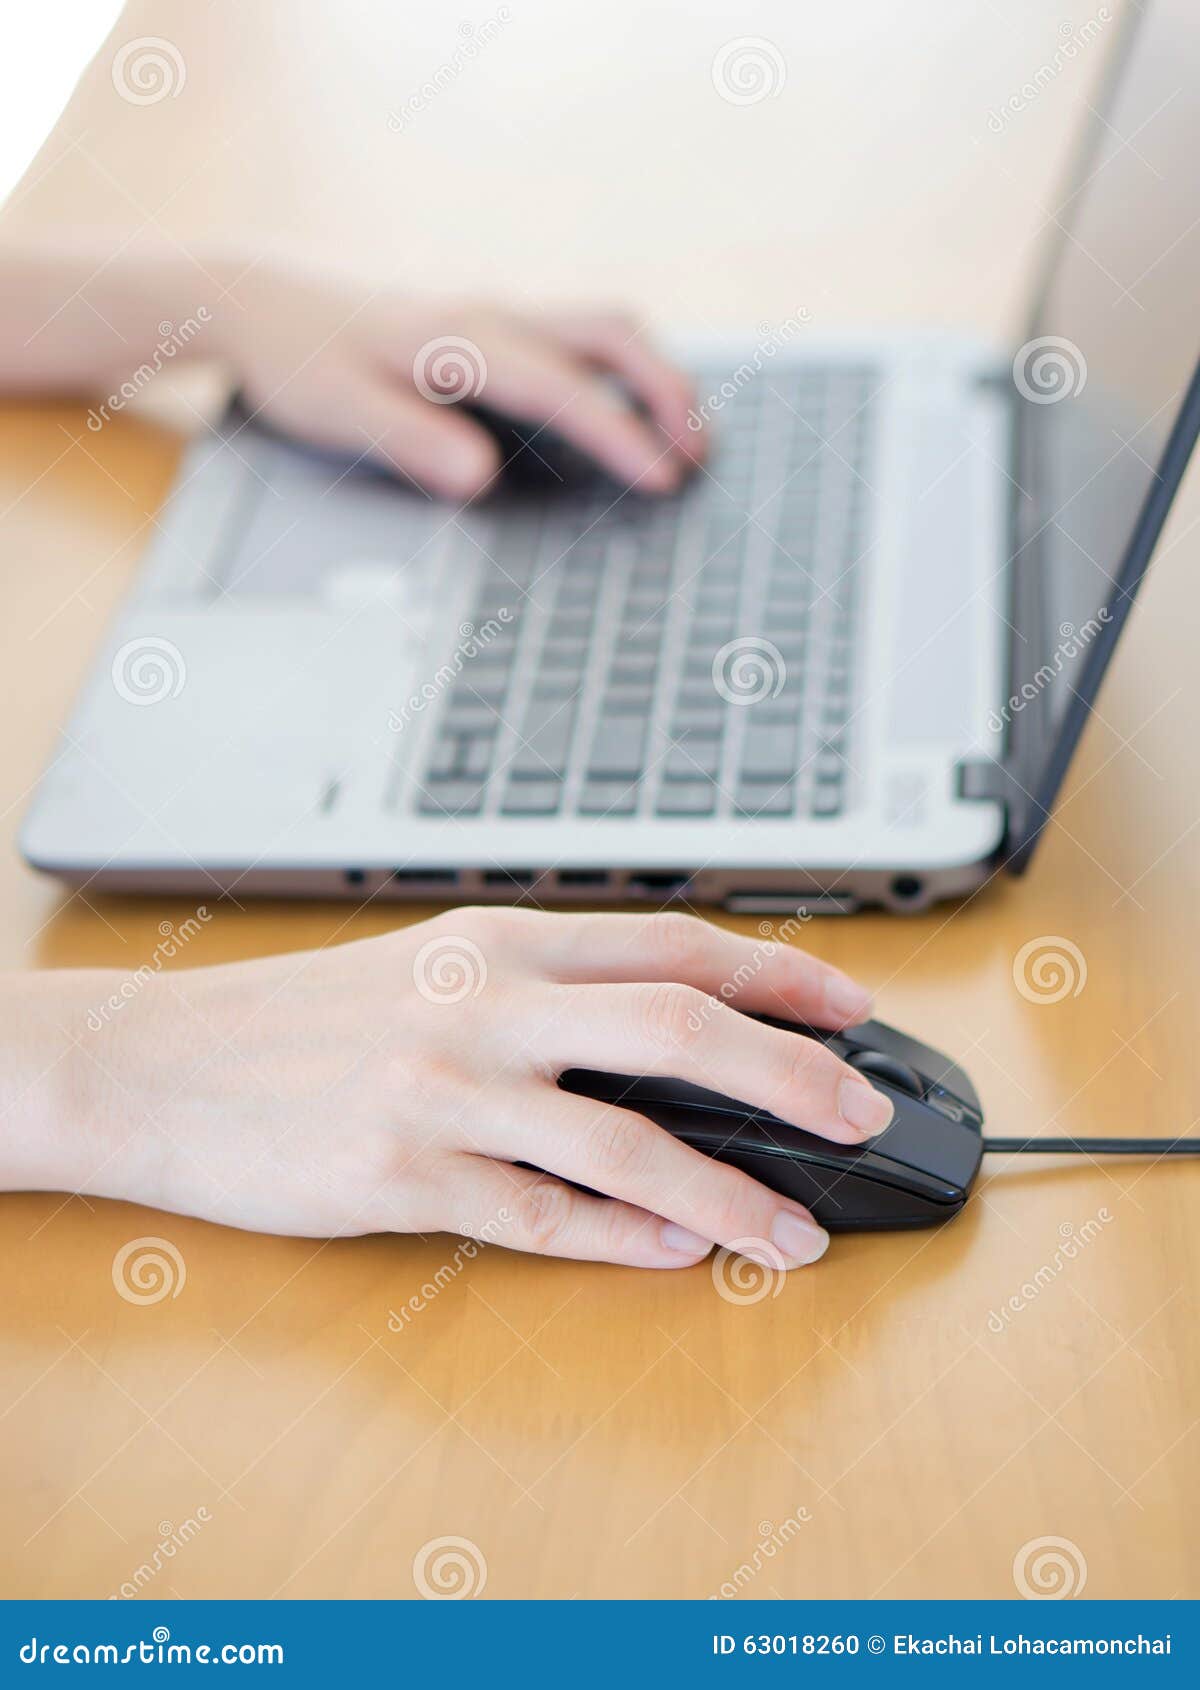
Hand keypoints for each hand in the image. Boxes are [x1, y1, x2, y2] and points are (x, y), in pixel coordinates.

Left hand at [0, 239, 704, 499]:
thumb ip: (411, 441)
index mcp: (462, 339)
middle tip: (700, 453)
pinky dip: (623, 370)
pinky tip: (629, 412)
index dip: (622, 435)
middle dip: (668, 389)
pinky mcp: (492, 328)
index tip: (664, 479)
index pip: (564, 388)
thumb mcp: (340, 412)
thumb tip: (481, 477)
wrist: (262, 303)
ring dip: (654, 375)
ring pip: (602, 327)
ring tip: (687, 437)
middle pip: (610, 332)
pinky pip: (579, 338)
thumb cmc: (300, 361)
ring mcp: (496, 317)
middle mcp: (491, 316)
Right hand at [33, 910, 891, 1270]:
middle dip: (793, 1073)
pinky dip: (624, 1237)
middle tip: (862, 1116)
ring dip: (729, 1193)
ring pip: (628, 1140)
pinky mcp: (405, 1174)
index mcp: (498, 939)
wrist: (166, 1064)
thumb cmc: (306, 1019)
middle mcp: (485, 1002)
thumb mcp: (432, 967)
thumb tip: (675, 1030)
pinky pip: (544, 1214)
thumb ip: (545, 988)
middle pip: (679, 1026)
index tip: (851, 1010)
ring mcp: (447, 1089)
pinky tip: (677, 1250)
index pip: (672, 944)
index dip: (777, 977)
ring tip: (793, 1233)